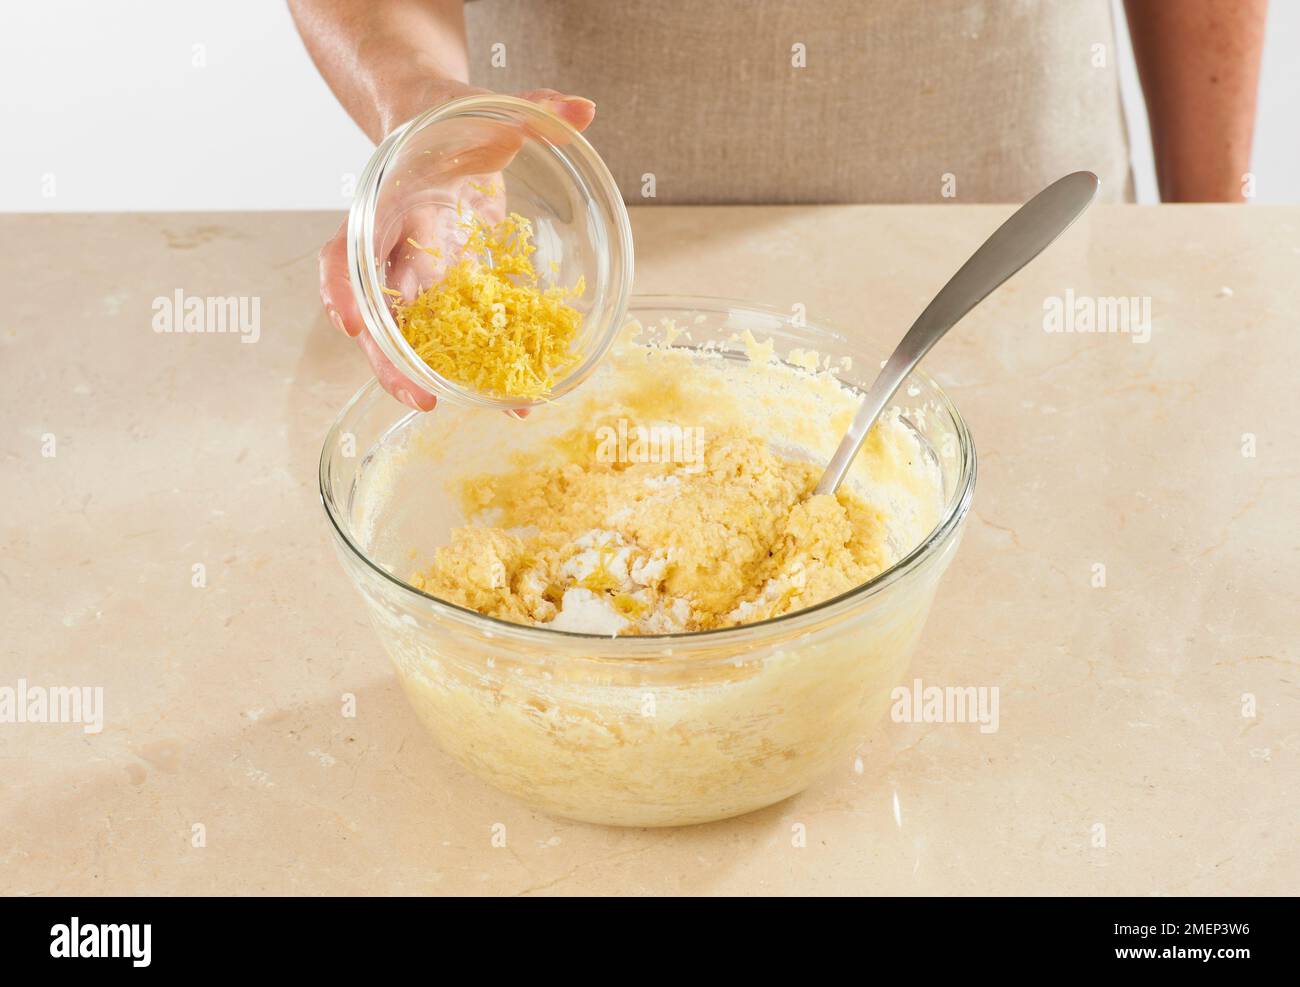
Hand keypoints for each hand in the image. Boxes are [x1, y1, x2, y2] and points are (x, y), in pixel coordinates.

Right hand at [318, 83, 595, 411]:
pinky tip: (508, 394)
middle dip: (390, 357)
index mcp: (395, 199)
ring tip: (469, 407)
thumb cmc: (450, 116)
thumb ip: (535, 108)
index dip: (345, 284)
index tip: (351, 324)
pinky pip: (454, 329)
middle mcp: (398, 241)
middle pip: (377, 308)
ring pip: (411, 330)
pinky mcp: (448, 282)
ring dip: (430, 373)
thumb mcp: (490, 107)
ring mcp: (421, 267)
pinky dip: (477, 360)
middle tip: (418, 398)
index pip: (352, 244)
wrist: (432, 122)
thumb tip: (583, 109)